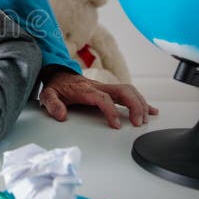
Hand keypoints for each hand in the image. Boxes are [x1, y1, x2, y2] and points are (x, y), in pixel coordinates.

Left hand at [38, 71, 157, 127]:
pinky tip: (151, 111)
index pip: (103, 98)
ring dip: (140, 104)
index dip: (111, 111)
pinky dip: (141, 102)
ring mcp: (106, 87)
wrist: (58, 74)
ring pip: (129, 91)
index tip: (116, 125)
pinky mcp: (110, 90)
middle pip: (123, 91)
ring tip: (144, 120)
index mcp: (85, 90)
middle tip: (137, 123)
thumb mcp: (47, 94)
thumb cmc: (56, 86)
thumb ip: (52, 104)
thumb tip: (61, 116)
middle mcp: (99, 87)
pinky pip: (129, 93)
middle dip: (135, 106)